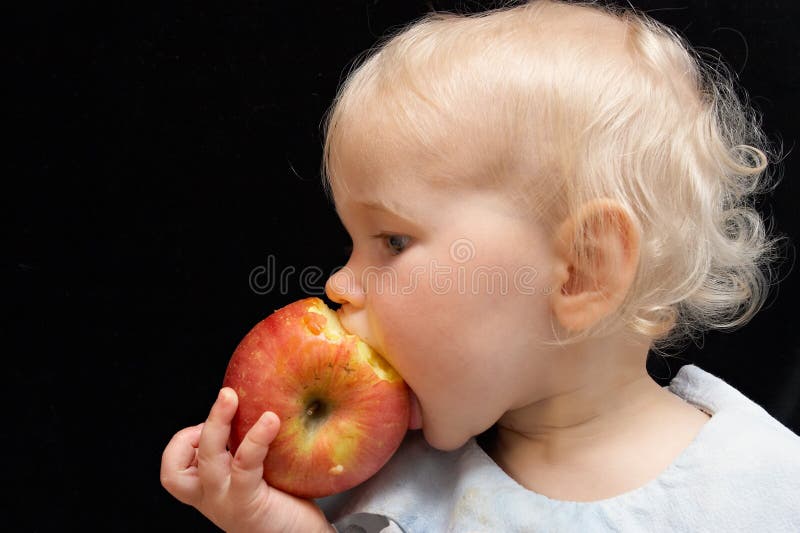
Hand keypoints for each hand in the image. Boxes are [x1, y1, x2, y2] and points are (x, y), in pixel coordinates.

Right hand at [160, 388, 332, 532]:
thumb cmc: (284, 500)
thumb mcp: (255, 470)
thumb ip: (246, 444)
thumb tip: (260, 397)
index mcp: (206, 488)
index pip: (174, 467)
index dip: (184, 442)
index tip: (215, 427)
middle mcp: (209, 497)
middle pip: (179, 464)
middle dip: (201, 425)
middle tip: (226, 394)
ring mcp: (225, 502)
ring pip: (208, 459)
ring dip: (218, 423)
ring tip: (231, 397)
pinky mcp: (248, 503)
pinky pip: (244, 465)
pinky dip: (255, 439)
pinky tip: (270, 421)